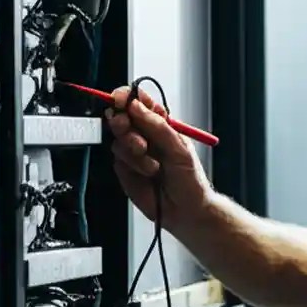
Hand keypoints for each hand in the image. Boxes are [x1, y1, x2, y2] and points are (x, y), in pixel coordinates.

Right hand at [106, 85, 211, 231]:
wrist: (184, 210)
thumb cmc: (189, 179)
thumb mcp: (180, 149)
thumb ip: (158, 127)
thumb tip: (136, 106)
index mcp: (161, 124)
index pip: (140, 102)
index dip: (127, 97)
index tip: (121, 100)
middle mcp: (145, 134)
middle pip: (122, 115)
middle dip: (124, 123)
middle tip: (137, 138)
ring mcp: (133, 150)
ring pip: (118, 137)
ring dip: (133, 149)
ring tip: (153, 166)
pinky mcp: (124, 167)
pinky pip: (118, 157)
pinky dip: (132, 164)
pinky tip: (148, 173)